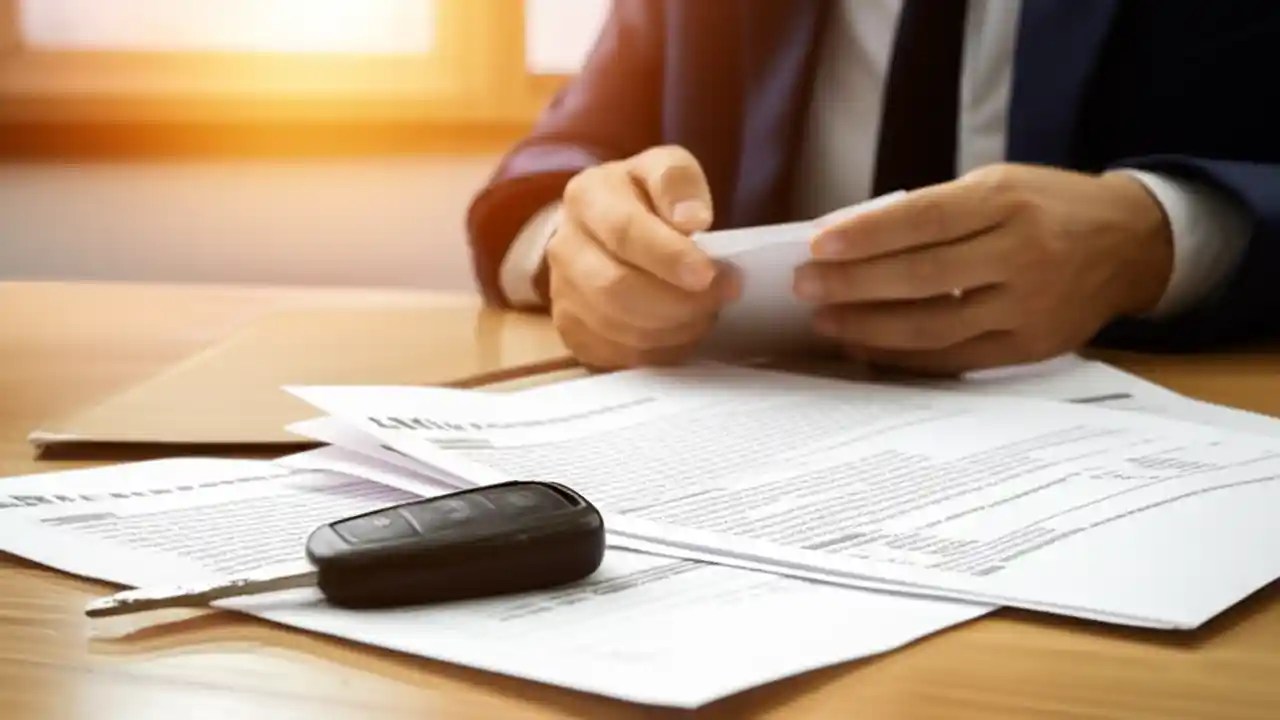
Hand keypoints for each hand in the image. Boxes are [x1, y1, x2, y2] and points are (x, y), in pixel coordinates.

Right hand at [547, 145, 737, 368]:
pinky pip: (616, 355)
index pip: (623, 232)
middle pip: (616, 288)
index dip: (669, 258)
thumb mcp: (665, 169)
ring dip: (674, 327)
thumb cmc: (645, 197)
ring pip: (618, 327)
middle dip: (678, 300)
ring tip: (706, 311)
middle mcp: (564, 246)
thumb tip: (692, 219)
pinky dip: (658, 350)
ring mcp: (562, 293)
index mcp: (587, 197)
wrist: (608, 227)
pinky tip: (681, 331)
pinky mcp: (572, 330)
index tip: (708, 273)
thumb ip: (679, 182)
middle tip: (722, 294)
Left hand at [794, 164, 1173, 374]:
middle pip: (924, 276)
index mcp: (1008, 201)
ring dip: (870, 328)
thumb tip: (850, 238)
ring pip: (935, 325)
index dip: (868, 235)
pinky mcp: (1031, 347)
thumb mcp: (998, 186)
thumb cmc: (1046, 207)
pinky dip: (906, 357)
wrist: (1132, 243)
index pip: (926, 219)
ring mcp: (1030, 306)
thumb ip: (933, 211)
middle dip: (855, 285)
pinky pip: (956, 359)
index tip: (818, 245)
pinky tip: (867, 349)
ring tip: (826, 322)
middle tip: (806, 287)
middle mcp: (1023, 253)